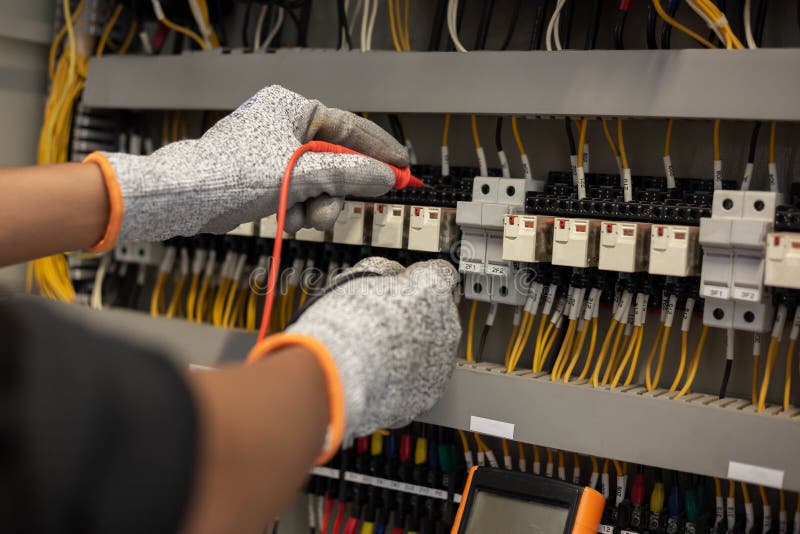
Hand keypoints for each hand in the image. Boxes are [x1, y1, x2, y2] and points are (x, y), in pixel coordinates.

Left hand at [91, 85, 407, 243]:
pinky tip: (288, 221)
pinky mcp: (267, 176)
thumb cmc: (235, 174)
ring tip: (303, 219)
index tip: (402, 168)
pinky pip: (301, 193)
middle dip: (336, 192)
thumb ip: (348, 174)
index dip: (379, 150)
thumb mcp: (300, 174)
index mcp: (293, 108)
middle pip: (336, 161)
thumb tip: (385, 176)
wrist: (186, 198)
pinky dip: (299, 210)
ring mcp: (276, 152)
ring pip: (320, 182)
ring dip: (317, 206)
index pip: (350, 127)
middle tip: (333, 211)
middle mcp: (286, 125)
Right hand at [252, 257, 460, 445]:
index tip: (407, 286)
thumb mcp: (360, 280)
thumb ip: (385, 276)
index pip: (440, 274)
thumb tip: (389, 276)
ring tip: (377, 356)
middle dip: (415, 319)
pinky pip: (422, 383)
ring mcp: (442, 362)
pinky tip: (380, 378)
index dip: (419, 280)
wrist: (335, 373)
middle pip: (438, 315)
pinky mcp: (429, 394)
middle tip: (384, 325)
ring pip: (432, 351)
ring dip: (411, 352)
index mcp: (431, 288)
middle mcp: (446, 323)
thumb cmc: (342, 325)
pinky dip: (406, 381)